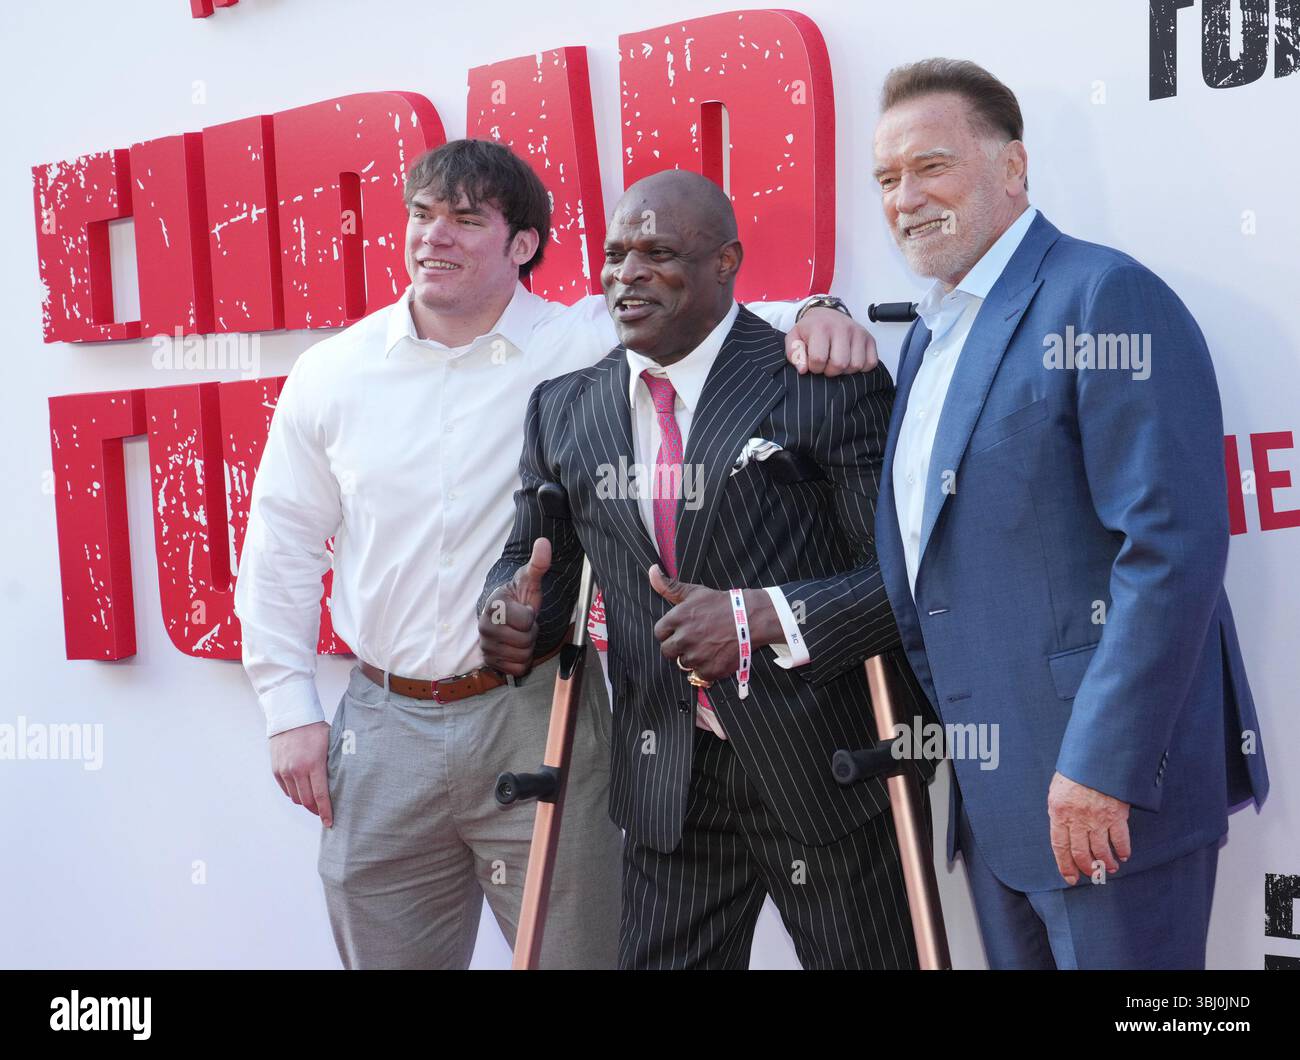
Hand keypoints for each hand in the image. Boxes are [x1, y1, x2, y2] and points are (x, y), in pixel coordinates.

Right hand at [270, 721, 332, 827]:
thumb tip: (346, 782)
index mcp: (314, 764)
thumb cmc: (316, 729)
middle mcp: (297, 770)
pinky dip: (295, 793)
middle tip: (323, 812)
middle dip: (316, 810)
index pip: (320, 796)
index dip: (326, 812)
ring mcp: (285, 770)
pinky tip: (303, 790)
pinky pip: (286, 790)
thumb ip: (334, 763)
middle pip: (307, 801)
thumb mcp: (331, 743)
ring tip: (314, 801)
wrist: (290, 717)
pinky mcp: (276, 770)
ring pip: (296, 798)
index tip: (329, 823)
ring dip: (305, 802)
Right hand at [478, 538, 550, 675]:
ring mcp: (486, 646)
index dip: (531, 615)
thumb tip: (544, 543)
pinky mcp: (490, 662)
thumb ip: (538, 563)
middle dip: (530, 633)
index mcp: (493, 606)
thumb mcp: (529, 580)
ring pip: (522, 656)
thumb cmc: (518, 597)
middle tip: (524, 624)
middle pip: (524, 641)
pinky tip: (517, 648)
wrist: (506, 614)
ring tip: (520, 634)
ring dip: (527, 647)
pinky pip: (517, 670)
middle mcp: (484, 627)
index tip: (524, 609)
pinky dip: (522, 661)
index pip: (526, 621)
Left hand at [649, 566, 781, 681]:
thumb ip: (669, 586)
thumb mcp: (694, 593)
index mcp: (676, 619)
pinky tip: (715, 656)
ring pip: (683, 663)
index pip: (659, 633)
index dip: (670, 632)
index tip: (682, 630)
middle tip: (694, 640)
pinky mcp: (710, 669)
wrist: (750, 619)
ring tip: (707, 646)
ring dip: (692, 658)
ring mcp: (696, 656)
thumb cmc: (720, 604)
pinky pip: (699, 674)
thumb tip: (651, 571)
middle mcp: (683, 639)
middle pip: (667, 652)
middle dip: (678, 647)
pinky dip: (706, 668)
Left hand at [785, 306, 877, 375]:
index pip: (819, 359)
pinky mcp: (870, 338)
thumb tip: (803, 369)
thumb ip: (794, 353)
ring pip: (856, 365)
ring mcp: (858, 333)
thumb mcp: (795, 337)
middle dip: (830, 371)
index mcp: (821, 328)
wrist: (826, 313)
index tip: (813, 362)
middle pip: (839, 364)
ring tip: (837, 361)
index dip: (814, 367)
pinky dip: (861, 367)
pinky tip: (850, 360)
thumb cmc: (810, 329)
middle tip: (826, 364)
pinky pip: (871, 363)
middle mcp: (842, 328)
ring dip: (845, 370)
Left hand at [1047, 771, 1131, 884]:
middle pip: (1081, 853)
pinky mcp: (1116, 815)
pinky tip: (1122, 855)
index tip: (1070, 878)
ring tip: (1108, 868)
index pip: (1060, 847)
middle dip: (1086, 868)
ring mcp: (1097, 819)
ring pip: (1101, 851)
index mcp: (1059, 812)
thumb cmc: (1076, 772)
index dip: (1065, 865)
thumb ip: (1060, 810)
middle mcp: (1077, 819)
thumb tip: (1062, 828)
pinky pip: (1120, 840)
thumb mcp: (1058, 789)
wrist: (1097, 756)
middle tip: (1092, 875)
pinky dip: (1122, 851)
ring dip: (1105, 863)